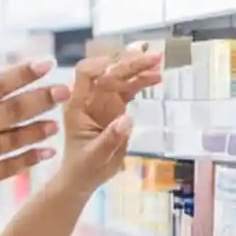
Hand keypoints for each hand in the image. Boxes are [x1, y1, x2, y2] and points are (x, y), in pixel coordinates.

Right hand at [0, 60, 69, 229]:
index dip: (21, 73)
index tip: (45, 63)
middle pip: (10, 108)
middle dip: (41, 97)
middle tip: (65, 89)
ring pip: (13, 137)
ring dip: (38, 129)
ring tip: (57, 123)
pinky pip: (7, 167)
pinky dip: (29, 159)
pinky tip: (47, 153)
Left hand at [56, 50, 162, 195]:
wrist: (83, 177)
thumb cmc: (84, 168)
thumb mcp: (95, 158)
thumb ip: (110, 139)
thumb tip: (127, 119)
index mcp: (77, 105)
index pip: (85, 74)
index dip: (103, 65)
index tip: (123, 65)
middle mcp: (89, 98)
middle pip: (108, 71)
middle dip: (129, 63)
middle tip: (152, 58)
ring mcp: (102, 100)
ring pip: (120, 76)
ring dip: (138, 68)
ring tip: (158, 63)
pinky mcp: (114, 106)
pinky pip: (128, 88)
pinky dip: (141, 81)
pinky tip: (156, 77)